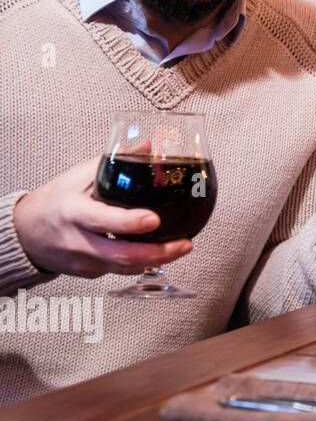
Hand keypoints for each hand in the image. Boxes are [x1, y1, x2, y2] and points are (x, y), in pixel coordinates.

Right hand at [11, 157, 193, 278]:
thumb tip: (148, 146)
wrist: (25, 233)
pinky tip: (161, 252)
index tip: (153, 219)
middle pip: (120, 255)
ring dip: (157, 260)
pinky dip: (143, 262)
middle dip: (158, 252)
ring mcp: (83, 261)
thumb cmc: (53, 202)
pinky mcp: (89, 273)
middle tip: (185, 243)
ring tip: (182, 247)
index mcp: (73, 211)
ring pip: (124, 268)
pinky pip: (120, 270)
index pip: (101, 220)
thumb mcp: (77, 177)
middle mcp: (77, 240)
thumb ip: (114, 162)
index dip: (128, 223)